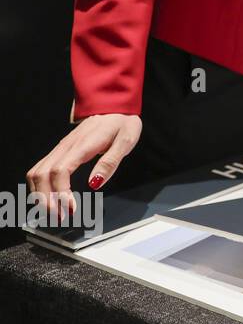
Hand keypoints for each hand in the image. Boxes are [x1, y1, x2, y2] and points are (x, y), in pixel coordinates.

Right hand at [27, 114, 142, 217]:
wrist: (115, 106)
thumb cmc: (121, 123)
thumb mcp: (125, 141)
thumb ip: (109, 163)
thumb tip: (95, 184)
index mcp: (82, 145)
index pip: (60, 171)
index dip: (61, 192)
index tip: (71, 208)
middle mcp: (66, 147)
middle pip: (41, 174)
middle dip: (45, 199)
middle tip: (59, 217)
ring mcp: (60, 148)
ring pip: (36, 172)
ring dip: (40, 194)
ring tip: (54, 212)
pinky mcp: (60, 151)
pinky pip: (41, 169)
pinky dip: (40, 186)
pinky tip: (50, 198)